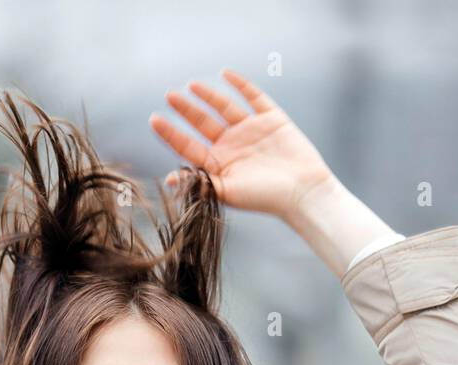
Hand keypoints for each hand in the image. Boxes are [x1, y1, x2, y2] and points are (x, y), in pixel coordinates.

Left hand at [149, 69, 335, 221]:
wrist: (302, 192)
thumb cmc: (264, 198)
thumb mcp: (226, 192)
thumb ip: (199, 183)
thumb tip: (169, 180)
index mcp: (218, 165)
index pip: (188, 146)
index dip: (171, 133)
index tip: (154, 119)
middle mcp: (232, 147)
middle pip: (203, 124)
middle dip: (186, 110)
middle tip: (169, 96)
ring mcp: (251, 131)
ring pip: (224, 108)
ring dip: (208, 96)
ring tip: (191, 85)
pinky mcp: (272, 120)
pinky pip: (254, 98)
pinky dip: (241, 85)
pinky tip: (226, 74)